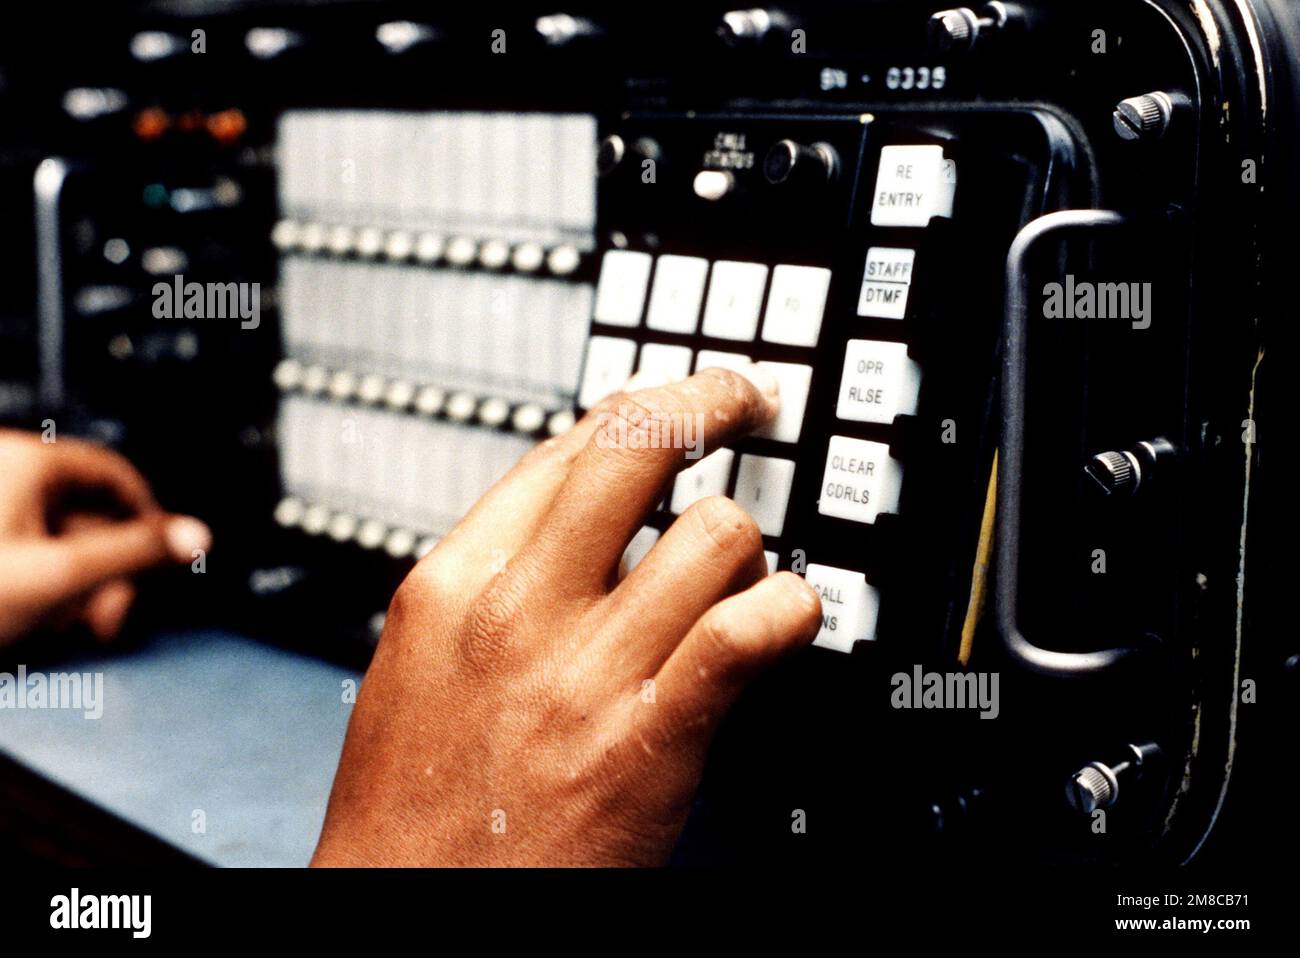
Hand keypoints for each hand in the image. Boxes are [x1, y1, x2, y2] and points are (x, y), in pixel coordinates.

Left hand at [0, 430, 211, 644]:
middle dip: (107, 566)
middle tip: (110, 613)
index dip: (149, 517)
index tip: (163, 556)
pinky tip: (33, 619)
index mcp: (25, 461)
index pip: (115, 473)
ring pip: (50, 536)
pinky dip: (37, 583)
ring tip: (65, 624)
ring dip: (73, 582)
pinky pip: (19, 551)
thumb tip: (196, 536)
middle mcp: (1, 472)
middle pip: (83, 511)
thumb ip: (137, 552)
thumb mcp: (62, 575)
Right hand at [312, 368, 821, 866]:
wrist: (405, 915)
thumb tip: (575, 513)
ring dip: (747, 548)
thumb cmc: (412, 803)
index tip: (681, 398)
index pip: (567, 448)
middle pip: (636, 448)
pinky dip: (787, 612)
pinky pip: (743, 635)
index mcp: (453, 584)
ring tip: (742, 578)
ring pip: (713, 536)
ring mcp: (583, 675)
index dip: (642, 407)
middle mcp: (517, 613)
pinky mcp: (646, 743)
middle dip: (709, 404)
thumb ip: (494, 580)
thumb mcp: (421, 662)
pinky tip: (787, 619)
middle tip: (745, 400)